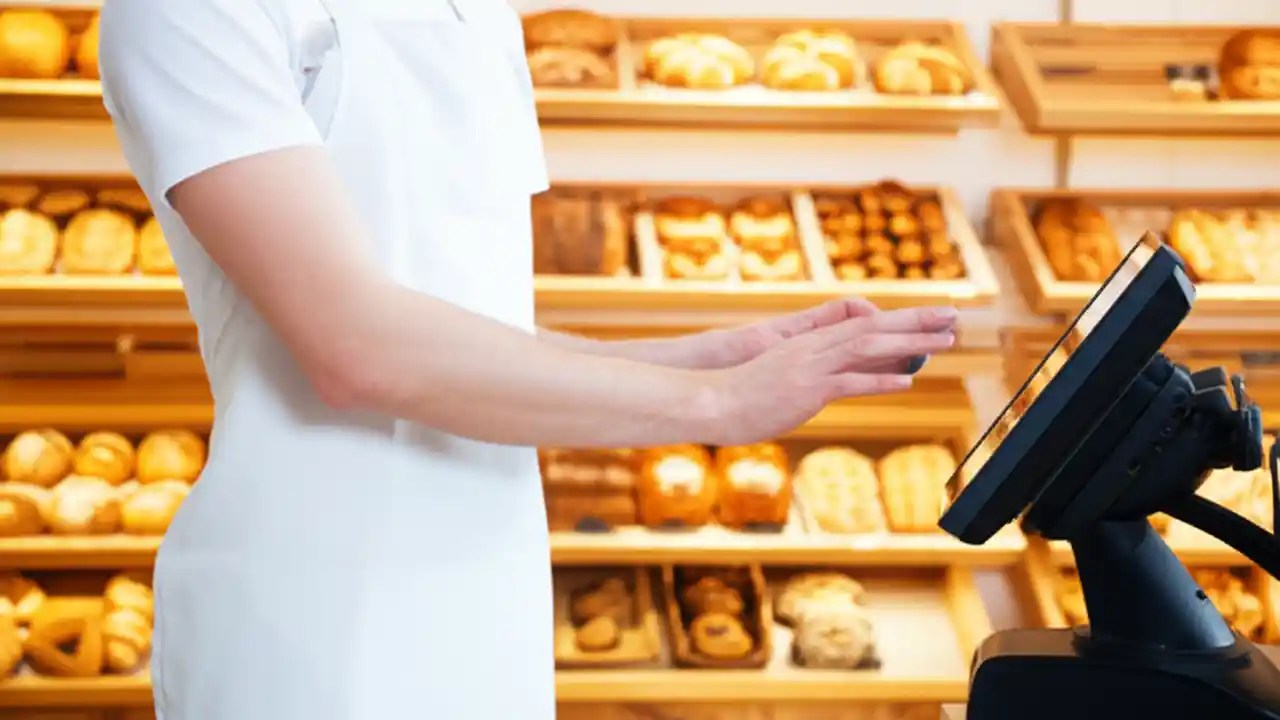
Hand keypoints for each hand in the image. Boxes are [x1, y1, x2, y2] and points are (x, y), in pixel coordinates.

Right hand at [701, 306, 956, 445]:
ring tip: (946, 342)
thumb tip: (844, 381)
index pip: (864, 324)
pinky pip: (849, 381)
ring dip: (911, 344)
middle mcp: (814, 348)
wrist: (710, 401)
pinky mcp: (806, 389)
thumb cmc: (743, 395)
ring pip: (869, 347)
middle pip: (874, 327)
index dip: (901, 320)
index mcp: (810, 342)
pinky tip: (907, 381)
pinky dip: (880, 380)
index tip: (930, 319)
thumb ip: (815, 375)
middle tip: (954, 317)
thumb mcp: (785, 378)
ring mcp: (810, 366)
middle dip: (917, 322)